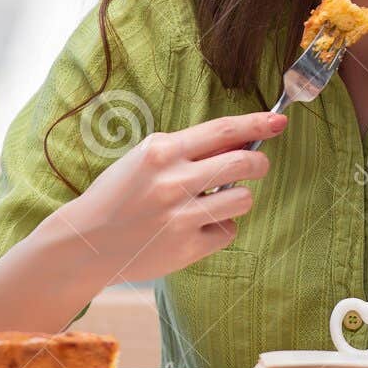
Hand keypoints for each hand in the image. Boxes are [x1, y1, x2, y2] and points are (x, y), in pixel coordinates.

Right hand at [52, 110, 285, 283]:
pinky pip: (227, 231)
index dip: (257, 123)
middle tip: (256, 166)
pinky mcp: (185, 247)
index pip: (222, 130)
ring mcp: (180, 216)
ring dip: (237, 199)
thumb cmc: (119, 195)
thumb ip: (187, 150)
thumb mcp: (145, 159)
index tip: (280, 121)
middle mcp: (173, 181)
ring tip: (214, 202)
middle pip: (243, 163)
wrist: (87, 242)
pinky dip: (218, 228)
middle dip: (258, 163)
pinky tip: (195, 228)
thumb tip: (238, 140)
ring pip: (243, 199)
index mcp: (161, 152)